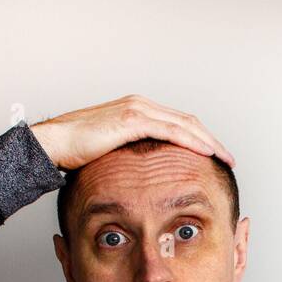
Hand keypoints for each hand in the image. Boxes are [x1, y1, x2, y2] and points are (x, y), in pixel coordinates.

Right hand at [29, 94, 235, 170]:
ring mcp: (137, 110)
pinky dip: (191, 142)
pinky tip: (206, 153)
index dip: (199, 139)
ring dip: (208, 142)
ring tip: (224, 158)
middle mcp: (140, 105)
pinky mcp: (132, 120)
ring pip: (184, 125)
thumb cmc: (76, 153)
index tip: (214, 156)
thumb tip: (144, 176)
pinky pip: (171, 131)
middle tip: (228, 158)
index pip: (177, 123)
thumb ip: (131, 157)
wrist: (53, 144)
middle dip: (210, 140)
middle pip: (187, 121)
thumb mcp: (112, 154)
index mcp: (137, 111)